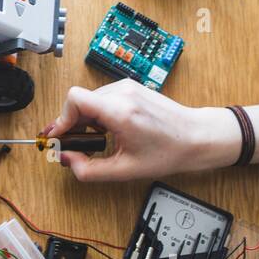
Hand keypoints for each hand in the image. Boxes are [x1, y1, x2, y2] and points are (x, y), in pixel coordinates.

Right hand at [44, 81, 239, 181]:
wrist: (197, 137)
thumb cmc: (168, 152)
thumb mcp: (125, 170)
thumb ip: (89, 170)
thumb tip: (67, 160)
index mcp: (120, 111)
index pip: (74, 99)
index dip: (62, 119)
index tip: (62, 137)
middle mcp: (122, 93)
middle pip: (79, 101)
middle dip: (73, 124)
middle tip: (76, 144)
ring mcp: (128, 88)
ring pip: (90, 99)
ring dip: (86, 119)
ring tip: (97, 139)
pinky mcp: (132, 88)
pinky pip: (103, 97)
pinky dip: (99, 113)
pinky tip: (109, 130)